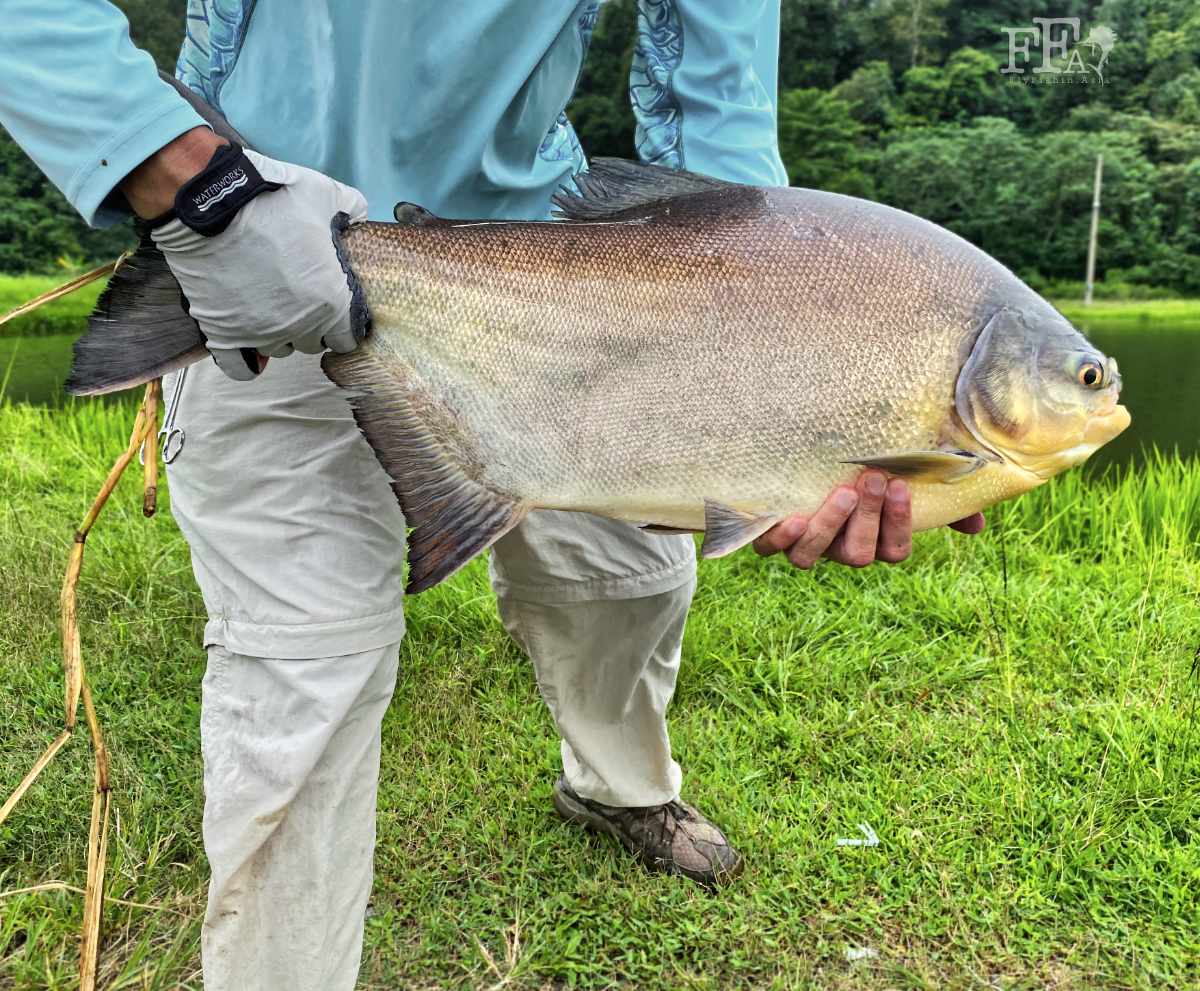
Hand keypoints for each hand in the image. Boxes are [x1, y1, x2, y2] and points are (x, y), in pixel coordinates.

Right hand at [123, 129, 367, 379]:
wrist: (211, 203)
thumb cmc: (273, 199)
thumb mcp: (325, 195)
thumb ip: (351, 208)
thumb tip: (358, 216)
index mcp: (331, 303)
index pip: (348, 337)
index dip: (344, 323)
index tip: (336, 307)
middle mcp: (299, 326)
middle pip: (314, 344)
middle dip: (313, 326)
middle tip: (302, 299)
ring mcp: (260, 333)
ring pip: (281, 350)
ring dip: (280, 334)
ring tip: (272, 308)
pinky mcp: (223, 333)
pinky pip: (239, 368)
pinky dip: (246, 362)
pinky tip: (250, 348)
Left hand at [751, 470, 985, 568]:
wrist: (798, 457)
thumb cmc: (862, 469)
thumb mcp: (905, 475)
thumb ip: (942, 499)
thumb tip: (977, 525)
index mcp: (875, 540)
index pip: (894, 551)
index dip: (898, 524)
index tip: (901, 486)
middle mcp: (841, 549)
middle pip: (859, 555)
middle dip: (869, 518)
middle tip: (872, 479)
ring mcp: (806, 544)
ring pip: (813, 556)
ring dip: (829, 526)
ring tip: (840, 492)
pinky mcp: (773, 535)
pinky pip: (770, 548)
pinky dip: (779, 538)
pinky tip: (792, 517)